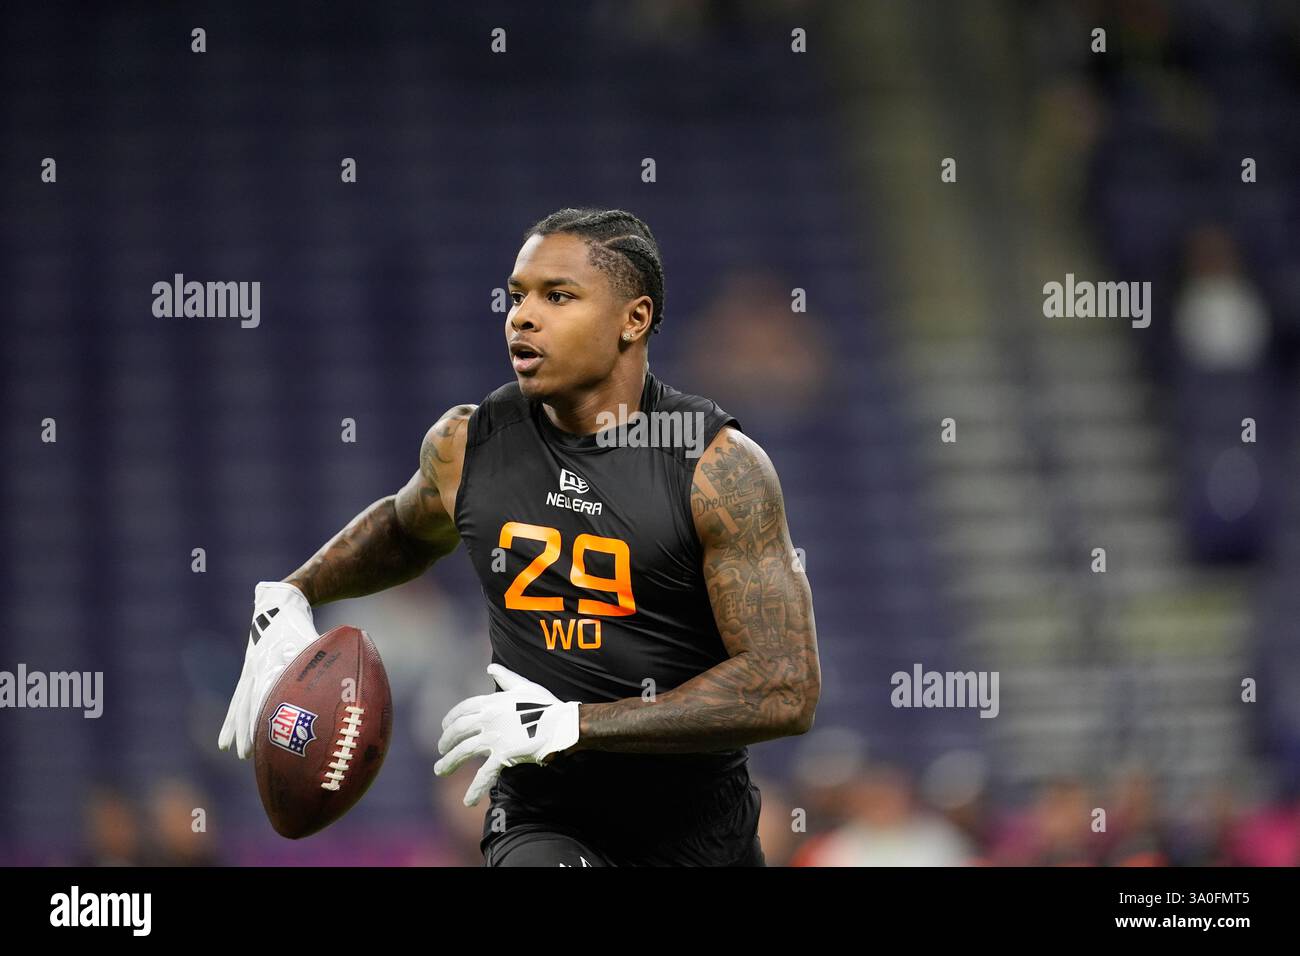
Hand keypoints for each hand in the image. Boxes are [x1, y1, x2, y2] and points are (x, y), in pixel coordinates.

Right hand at [217, 582, 320, 758]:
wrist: (279, 606)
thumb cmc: (300, 626)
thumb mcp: (313, 641)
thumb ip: (322, 657)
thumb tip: (341, 675)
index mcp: (272, 663)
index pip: (267, 694)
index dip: (265, 715)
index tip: (264, 735)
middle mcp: (257, 669)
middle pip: (250, 703)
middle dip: (249, 729)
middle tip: (248, 754)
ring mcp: (250, 671)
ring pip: (241, 703)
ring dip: (238, 728)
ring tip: (234, 752)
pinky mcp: (248, 672)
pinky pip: (238, 698)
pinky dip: (232, 718)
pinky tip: (226, 739)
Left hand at [434, 663, 579, 806]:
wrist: (561, 724)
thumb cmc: (546, 704)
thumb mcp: (524, 686)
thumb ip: (505, 678)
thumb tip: (490, 668)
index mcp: (492, 702)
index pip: (463, 710)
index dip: (450, 719)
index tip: (444, 727)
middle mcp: (488, 719)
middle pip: (459, 730)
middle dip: (446, 741)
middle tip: (441, 751)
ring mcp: (494, 738)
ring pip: (464, 751)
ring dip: (450, 762)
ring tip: (439, 770)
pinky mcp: (503, 755)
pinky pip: (485, 774)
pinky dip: (475, 788)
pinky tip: (467, 800)